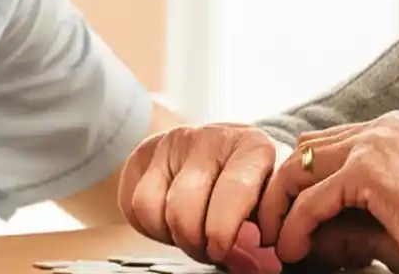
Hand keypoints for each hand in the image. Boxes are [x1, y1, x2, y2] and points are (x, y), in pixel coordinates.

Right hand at [118, 125, 282, 273]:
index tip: (222, 250)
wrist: (232, 151)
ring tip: (190, 235)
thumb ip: (261, 235)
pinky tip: (170, 223)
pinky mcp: (145, 152)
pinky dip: (147, 225)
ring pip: (148, 206)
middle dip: (192, 241)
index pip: (233, 192)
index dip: (224, 232)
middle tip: (207, 249)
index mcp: (252, 147)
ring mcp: (174, 142)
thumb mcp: (268, 205)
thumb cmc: (254, 181)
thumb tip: (257, 267)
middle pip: (182, 206)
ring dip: (167, 234)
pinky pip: (130, 203)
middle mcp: (211, 138)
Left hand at [256, 112, 398, 272]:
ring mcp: (376, 142)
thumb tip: (316, 235)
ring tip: (278, 242)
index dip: (305, 182)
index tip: (293, 219)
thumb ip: (358, 218)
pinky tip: (295, 250)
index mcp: (397, 133)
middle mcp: (385, 127)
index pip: (330, 146)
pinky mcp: (368, 169)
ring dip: (281, 207)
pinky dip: (296, 226)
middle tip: (272, 230)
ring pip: (301, 167)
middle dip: (284, 191)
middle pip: (308, 150)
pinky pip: (312, 199)